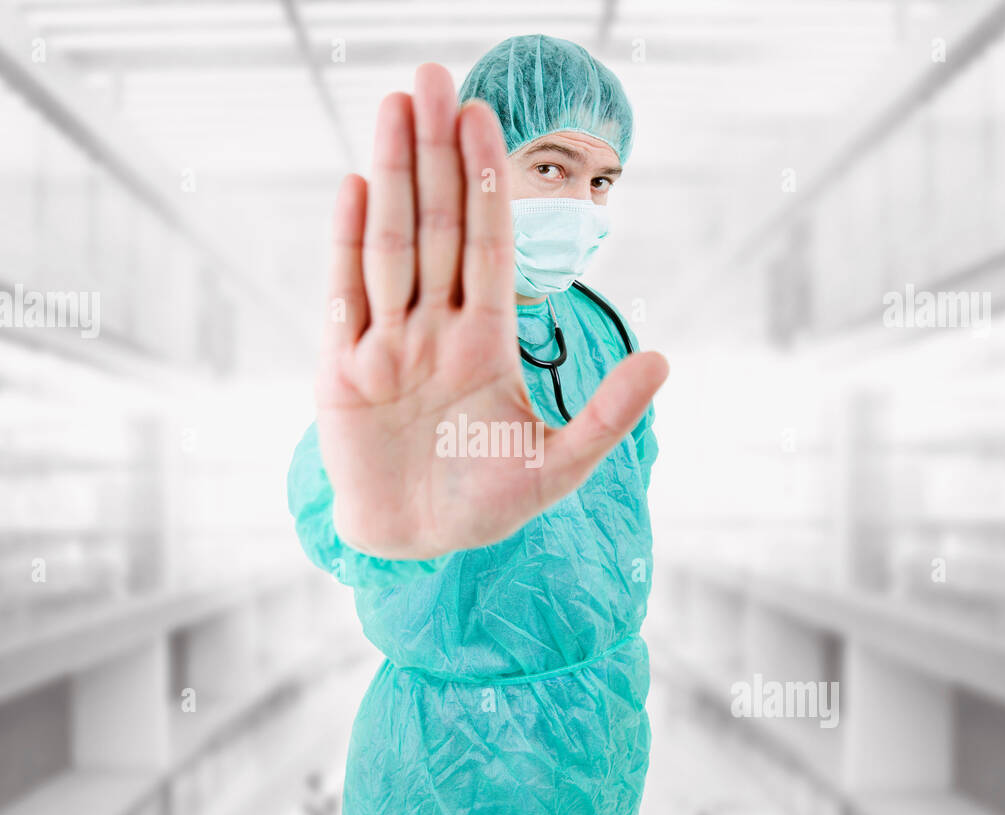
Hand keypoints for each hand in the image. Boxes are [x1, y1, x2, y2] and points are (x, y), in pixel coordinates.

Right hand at [315, 63, 667, 559]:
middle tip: (433, 77)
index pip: (488, 246)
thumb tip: (663, 359)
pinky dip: (345, 243)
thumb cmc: (485, 503)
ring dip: (392, 177)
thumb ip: (606, 415)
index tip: (487, 119)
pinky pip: (345, 296)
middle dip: (435, 154)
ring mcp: (386, 343)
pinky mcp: (340, 370)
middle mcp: (434, 327)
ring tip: (395, 108)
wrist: (417, 545)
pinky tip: (354, 186)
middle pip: (435, 226)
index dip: (485, 185)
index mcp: (485, 340)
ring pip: (389, 245)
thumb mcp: (558, 466)